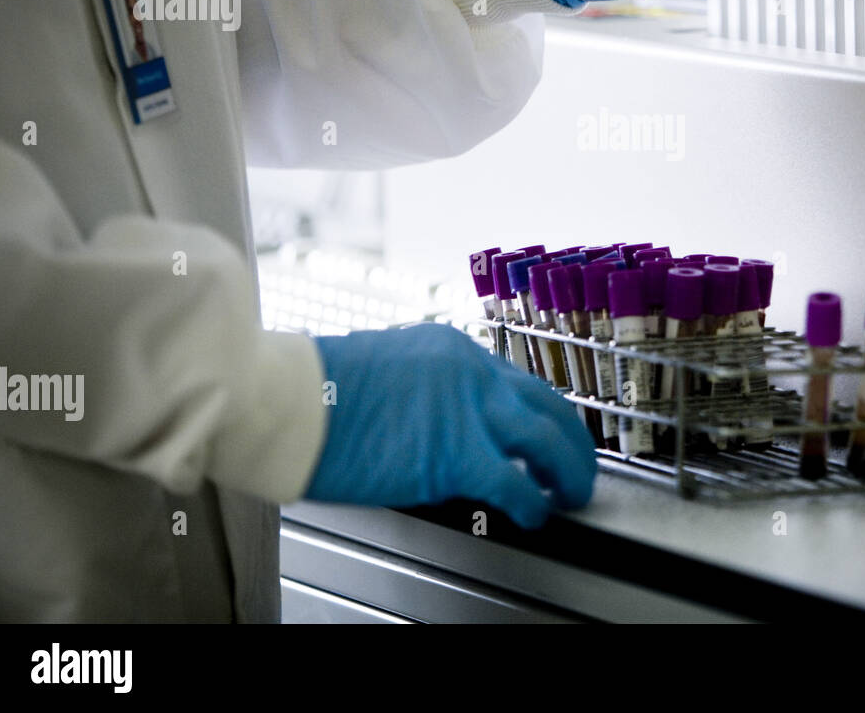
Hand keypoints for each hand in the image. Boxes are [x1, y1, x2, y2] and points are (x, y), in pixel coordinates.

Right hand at [305, 323, 595, 526]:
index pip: (515, 380)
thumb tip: (443, 427)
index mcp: (451, 349)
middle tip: (577, 461)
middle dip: (571, 437)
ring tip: (572, 491)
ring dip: (568, 468)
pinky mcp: (455, 454)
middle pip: (546, 402)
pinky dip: (534, 501)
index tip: (546, 431)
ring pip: (547, 437)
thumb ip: (428, 391)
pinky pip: (515, 482)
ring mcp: (468, 410)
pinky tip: (535, 514)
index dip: (539, 412)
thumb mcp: (387, 368)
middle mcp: (470, 372)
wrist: (287, 401)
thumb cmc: (315, 391)